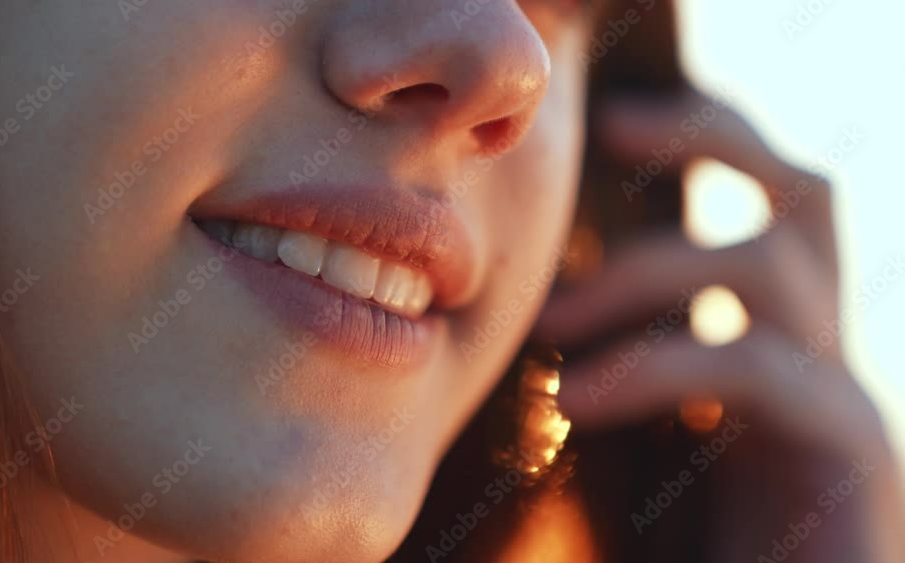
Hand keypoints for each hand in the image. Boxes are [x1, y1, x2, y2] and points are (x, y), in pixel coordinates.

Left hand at [536, 89, 904, 562]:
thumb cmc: (691, 547)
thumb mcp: (644, 450)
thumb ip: (611, 376)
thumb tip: (525, 318)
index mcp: (768, 343)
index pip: (763, 206)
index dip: (702, 140)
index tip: (606, 125)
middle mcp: (814, 353)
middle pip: (803, 193)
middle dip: (712, 135)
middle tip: (610, 122)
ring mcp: (837, 396)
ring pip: (771, 263)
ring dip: (646, 270)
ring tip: (549, 326)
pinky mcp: (846, 454)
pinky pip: (757, 367)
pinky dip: (657, 365)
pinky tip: (577, 399)